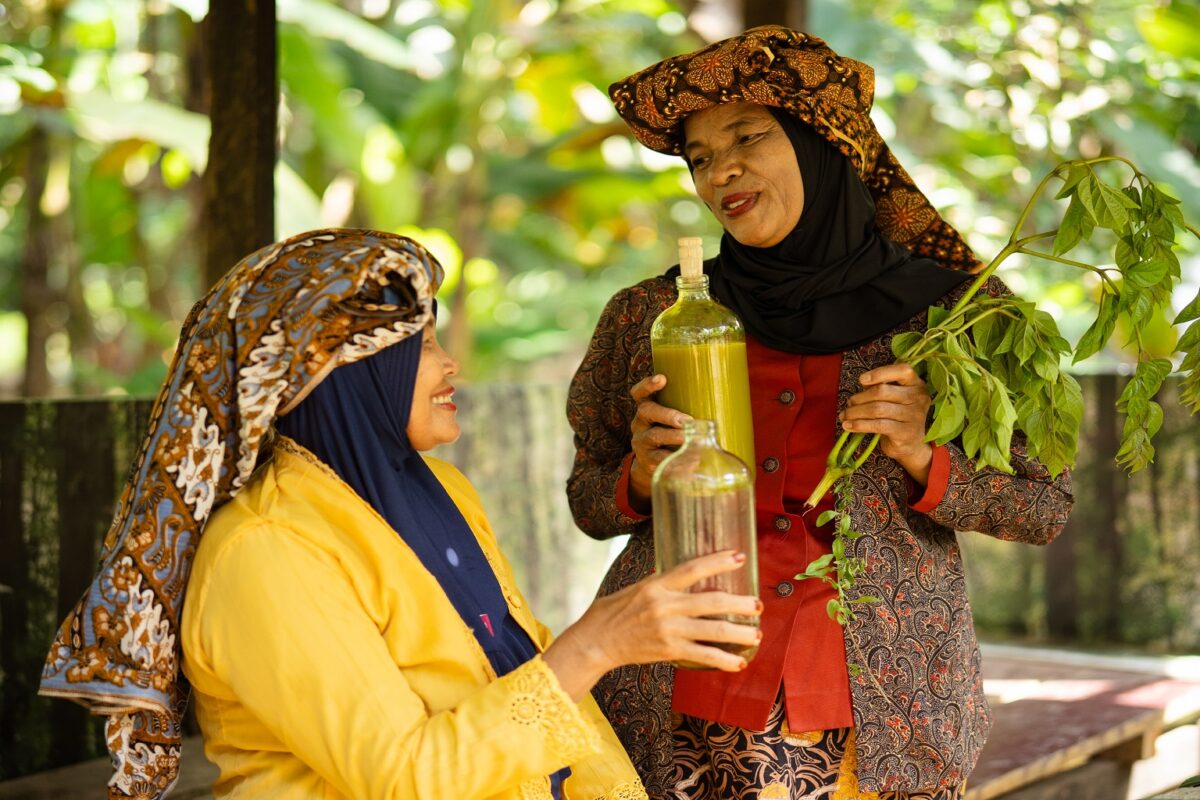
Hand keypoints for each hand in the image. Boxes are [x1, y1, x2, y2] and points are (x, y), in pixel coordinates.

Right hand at [542, 550, 762, 699]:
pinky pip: (703, 656)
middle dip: (740, 604)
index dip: (719, 561)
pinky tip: (739, 662)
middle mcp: (664, 605)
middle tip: (759, 605)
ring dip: (740, 632)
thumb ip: (662, 583)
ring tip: (757, 633)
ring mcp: (668, 630)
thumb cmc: (615, 612)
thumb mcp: (637, 588)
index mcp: (657, 584)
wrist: (596, 642)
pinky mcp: (669, 651)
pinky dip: (724, 660)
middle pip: (712, 602)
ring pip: (713, 630)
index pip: (693, 568)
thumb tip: (687, 574)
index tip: (741, 556)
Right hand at [627, 374, 690, 510]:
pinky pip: (660, 460)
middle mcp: (640, 423)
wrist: (652, 465)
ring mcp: (642, 442)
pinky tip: (691, 461)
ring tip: (692, 441)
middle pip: (648, 411)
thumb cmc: (671, 434)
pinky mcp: (647, 462)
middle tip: (688, 421)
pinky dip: (677, 460)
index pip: (640, 392)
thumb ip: (690, 410)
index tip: (662, 378)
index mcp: (647, 408)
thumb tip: (731, 399)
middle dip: (668, 415)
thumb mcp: (673, 420)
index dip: (648, 385)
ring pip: (654, 436)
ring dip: (674, 437)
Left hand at [840, 363, 933, 484]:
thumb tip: (862, 384)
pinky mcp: (906, 432)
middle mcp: (918, 398)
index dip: (880, 373)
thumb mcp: (892, 399)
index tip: (862, 380)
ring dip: (855, 412)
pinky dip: (859, 424)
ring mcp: (914, 416)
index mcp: (916, 384)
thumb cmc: (897, 417)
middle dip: (860, 398)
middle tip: (849, 404)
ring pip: (877, 409)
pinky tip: (849, 426)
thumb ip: (879, 387)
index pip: (902, 370)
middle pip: (882, 391)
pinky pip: (877, 425)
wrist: (911, 446)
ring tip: (845, 416)